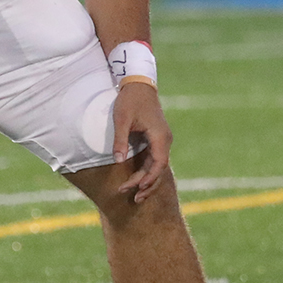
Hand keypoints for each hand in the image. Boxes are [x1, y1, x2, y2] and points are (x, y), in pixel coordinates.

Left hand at [111, 82, 172, 204]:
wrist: (138, 84)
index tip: (139, 187)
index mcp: (159, 136)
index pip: (159, 163)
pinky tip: (138, 182)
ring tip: (137, 197)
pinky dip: (147, 172)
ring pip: (157, 166)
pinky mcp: (156, 139)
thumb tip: (118, 161)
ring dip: (148, 181)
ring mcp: (161, 140)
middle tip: (134, 198)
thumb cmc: (130, 100)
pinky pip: (154, 160)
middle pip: (158, 169)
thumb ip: (120, 140)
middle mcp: (164, 140)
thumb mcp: (121, 119)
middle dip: (147, 185)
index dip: (150, 178)